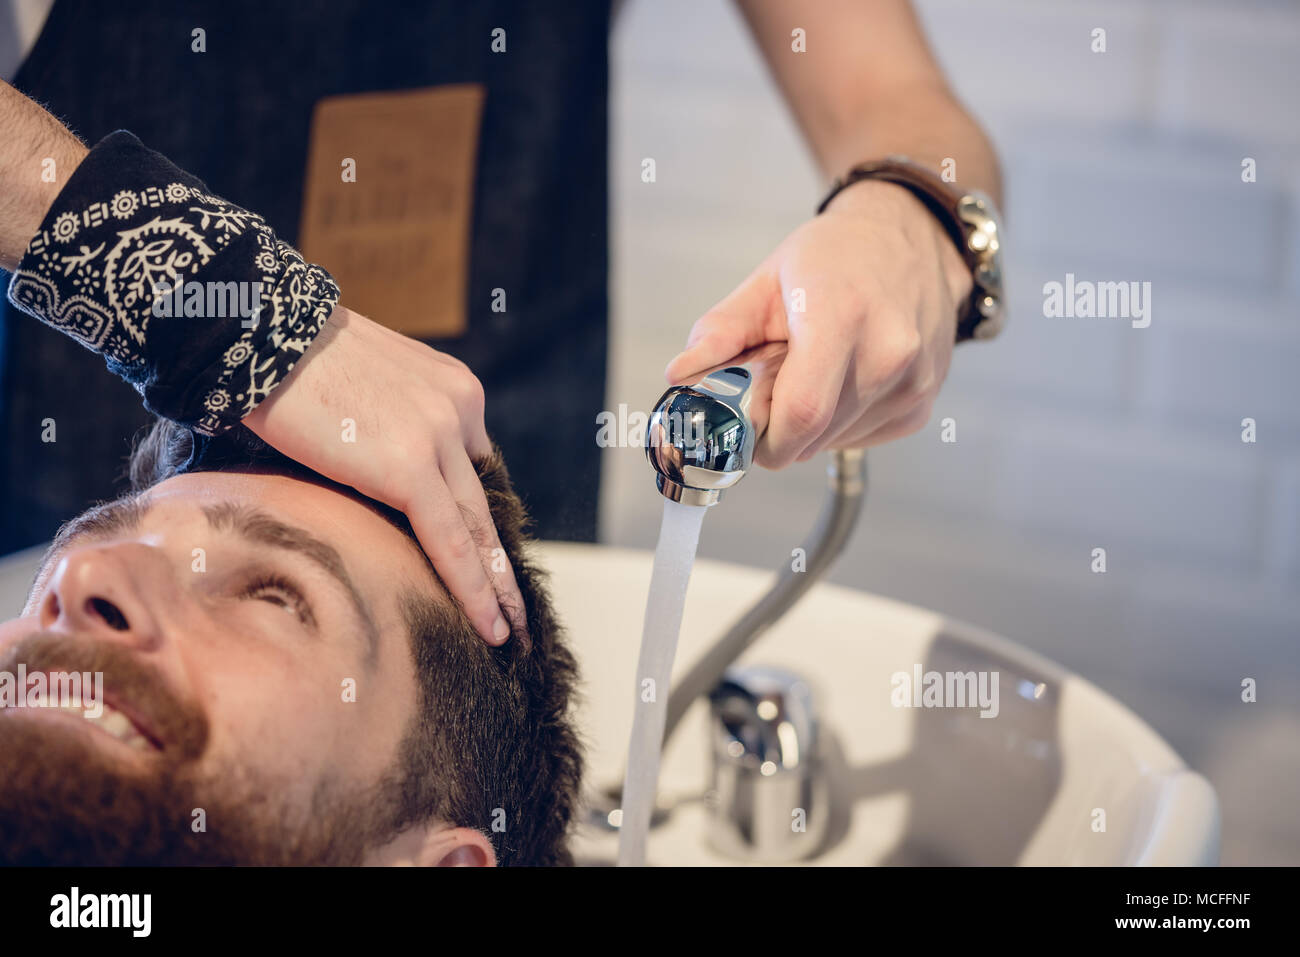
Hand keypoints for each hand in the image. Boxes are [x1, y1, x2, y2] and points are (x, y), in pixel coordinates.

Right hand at [242, 305, 525, 645]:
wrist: (257, 329)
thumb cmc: (288, 357)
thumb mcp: (364, 385)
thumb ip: (390, 427)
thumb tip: (373, 473)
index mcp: (452, 387)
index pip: (470, 467)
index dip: (476, 518)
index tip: (489, 556)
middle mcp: (459, 408)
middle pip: (483, 502)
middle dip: (499, 562)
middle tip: (517, 608)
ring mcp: (439, 435)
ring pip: (477, 528)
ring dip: (495, 586)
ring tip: (509, 630)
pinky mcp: (411, 466)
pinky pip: (451, 542)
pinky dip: (472, 588)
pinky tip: (487, 624)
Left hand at [664, 180, 972, 467]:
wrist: (912, 240)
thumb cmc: (836, 257)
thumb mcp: (768, 279)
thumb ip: (720, 331)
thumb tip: (679, 374)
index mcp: (842, 316)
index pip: (802, 412)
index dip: (766, 440)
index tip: (746, 438)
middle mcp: (888, 352)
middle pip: (814, 434)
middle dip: (779, 430)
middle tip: (770, 393)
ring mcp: (912, 382)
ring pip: (835, 441)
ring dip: (809, 426)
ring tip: (810, 376)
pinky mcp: (921, 402)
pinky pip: (861, 438)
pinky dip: (839, 423)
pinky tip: (842, 382)